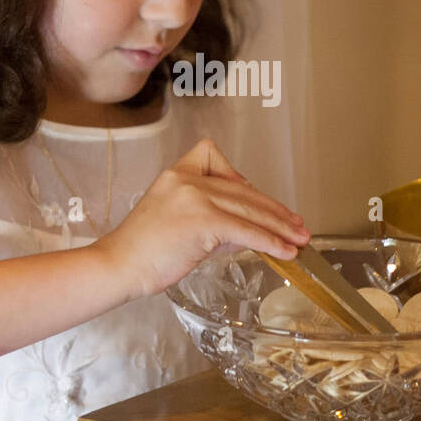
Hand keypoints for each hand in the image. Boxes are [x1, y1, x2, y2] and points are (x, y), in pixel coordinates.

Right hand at [96, 137, 308, 298]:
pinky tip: (286, 251)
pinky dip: (270, 242)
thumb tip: (249, 233)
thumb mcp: (179, 223)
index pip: (214, 155)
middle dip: (274, 210)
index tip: (252, 199)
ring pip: (249, 209)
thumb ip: (213, 220)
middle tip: (297, 224)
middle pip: (243, 190)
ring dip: (280, 226)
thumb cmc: (143, 250)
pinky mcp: (203, 220)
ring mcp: (195, 197)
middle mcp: (187, 179)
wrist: (120, 265)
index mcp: (176, 172)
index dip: (238, 178)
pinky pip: (246, 230)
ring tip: (300, 239)